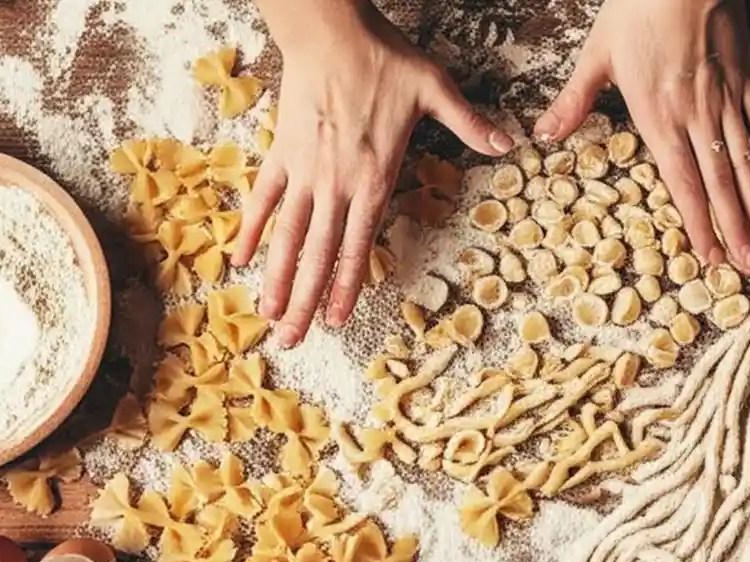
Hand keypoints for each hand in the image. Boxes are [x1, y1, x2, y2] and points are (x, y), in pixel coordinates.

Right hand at [235, 0, 513, 345]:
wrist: (330, 31)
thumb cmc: (383, 59)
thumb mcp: (435, 89)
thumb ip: (469, 124)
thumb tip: (508, 144)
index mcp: (373, 180)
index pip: (357, 248)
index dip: (346, 288)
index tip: (336, 321)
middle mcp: (335, 186)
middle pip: (318, 255)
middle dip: (305, 302)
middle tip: (293, 342)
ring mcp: (303, 172)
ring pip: (287, 236)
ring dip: (277, 278)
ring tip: (267, 315)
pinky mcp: (281, 152)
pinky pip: (263, 198)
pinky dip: (252, 228)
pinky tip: (240, 258)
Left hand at [535, 0, 749, 274]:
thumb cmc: (639, 7)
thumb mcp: (597, 55)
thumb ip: (574, 101)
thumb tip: (540, 136)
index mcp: (658, 115)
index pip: (682, 182)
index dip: (697, 223)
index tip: (709, 257)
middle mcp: (697, 115)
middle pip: (720, 183)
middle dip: (734, 229)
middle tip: (749, 268)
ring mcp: (726, 98)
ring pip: (747, 161)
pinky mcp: (746, 79)